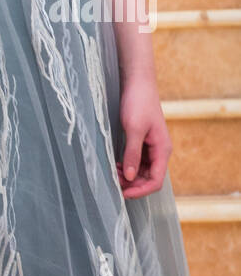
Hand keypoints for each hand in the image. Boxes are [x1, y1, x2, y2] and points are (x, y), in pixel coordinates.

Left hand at [116, 74, 171, 198]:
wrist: (138, 82)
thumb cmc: (138, 102)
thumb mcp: (133, 129)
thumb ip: (133, 154)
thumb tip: (130, 178)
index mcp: (162, 150)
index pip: (155, 181)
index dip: (140, 190)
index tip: (123, 193)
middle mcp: (159, 151)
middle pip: (149, 178)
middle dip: (133, 184)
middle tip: (114, 182)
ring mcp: (152, 147)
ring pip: (142, 171)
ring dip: (129, 176)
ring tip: (113, 173)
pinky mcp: (143, 142)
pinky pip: (138, 161)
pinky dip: (128, 166)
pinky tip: (116, 165)